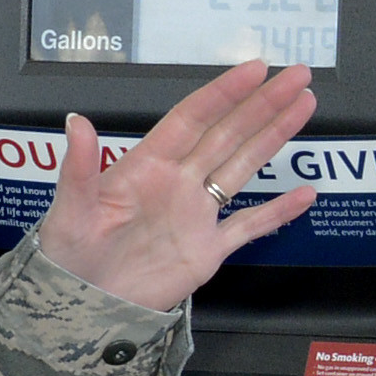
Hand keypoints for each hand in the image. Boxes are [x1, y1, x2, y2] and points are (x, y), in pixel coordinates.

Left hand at [26, 59, 318, 309]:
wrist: (82, 306)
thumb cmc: (69, 255)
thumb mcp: (70, 209)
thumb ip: (80, 167)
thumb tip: (77, 121)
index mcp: (147, 166)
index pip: (193, 119)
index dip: (224, 94)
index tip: (254, 70)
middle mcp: (179, 182)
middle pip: (228, 134)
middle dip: (263, 104)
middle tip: (297, 76)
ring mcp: (197, 215)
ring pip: (244, 167)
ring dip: (273, 137)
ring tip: (304, 107)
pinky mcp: (207, 251)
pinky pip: (249, 227)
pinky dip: (278, 212)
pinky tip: (305, 195)